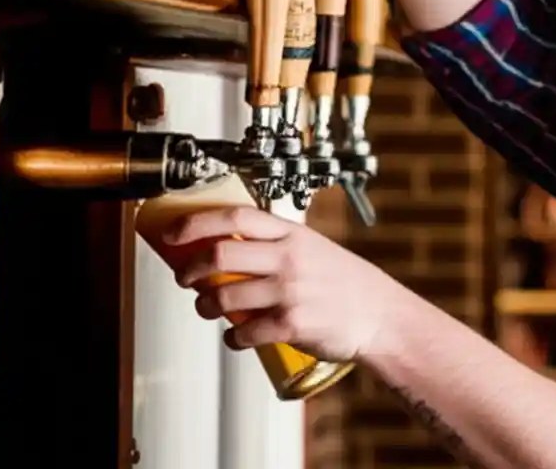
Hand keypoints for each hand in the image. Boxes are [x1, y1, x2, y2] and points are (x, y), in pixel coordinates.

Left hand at [162, 206, 393, 361]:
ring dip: (204, 306)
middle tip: (184, 277)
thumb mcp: (313, 248)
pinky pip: (244, 333)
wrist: (380, 315)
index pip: (235, 217)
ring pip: (223, 296)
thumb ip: (276, 245)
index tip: (174, 232)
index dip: (196, 222)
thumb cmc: (345, 283)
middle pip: (219, 254)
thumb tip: (224, 249)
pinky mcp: (292, 325)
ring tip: (207, 308)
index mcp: (293, 235)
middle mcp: (290, 259)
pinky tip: (236, 336)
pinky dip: (232, 338)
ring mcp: (290, 292)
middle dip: (190, 269)